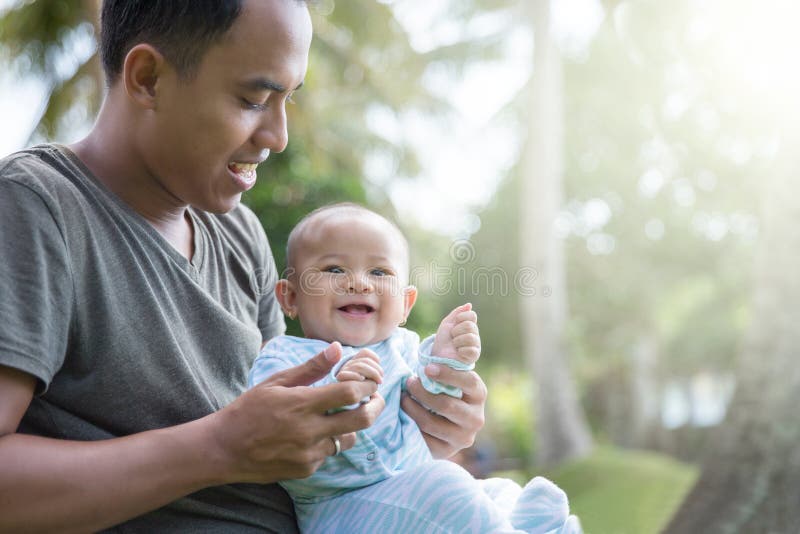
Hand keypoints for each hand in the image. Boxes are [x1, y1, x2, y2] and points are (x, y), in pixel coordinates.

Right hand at [208, 343, 384, 483]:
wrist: (223, 450)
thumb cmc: (248, 410)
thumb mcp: (276, 382)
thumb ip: (310, 368)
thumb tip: (337, 348)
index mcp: (301, 404)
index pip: (349, 393)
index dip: (366, 385)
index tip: (370, 381)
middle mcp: (309, 431)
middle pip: (361, 419)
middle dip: (375, 406)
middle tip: (377, 399)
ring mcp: (309, 453)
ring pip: (347, 438)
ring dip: (348, 427)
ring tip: (337, 416)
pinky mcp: (306, 470)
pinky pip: (329, 453)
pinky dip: (327, 442)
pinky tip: (311, 435)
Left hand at [401, 364, 486, 458]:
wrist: (444, 425)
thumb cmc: (444, 391)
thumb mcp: (449, 378)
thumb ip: (445, 365)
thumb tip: (433, 352)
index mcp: (479, 394)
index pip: (468, 382)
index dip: (447, 374)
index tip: (426, 368)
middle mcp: (476, 418)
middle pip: (446, 404)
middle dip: (422, 392)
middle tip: (409, 382)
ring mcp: (462, 437)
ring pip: (431, 422)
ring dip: (411, 407)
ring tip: (403, 397)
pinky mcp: (446, 451)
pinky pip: (423, 438)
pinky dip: (410, 424)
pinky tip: (404, 414)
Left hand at [431, 303, 479, 364]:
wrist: (438, 353)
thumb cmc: (443, 339)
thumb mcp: (448, 323)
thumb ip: (457, 312)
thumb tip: (469, 304)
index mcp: (470, 325)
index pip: (472, 315)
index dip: (460, 317)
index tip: (454, 323)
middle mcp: (475, 334)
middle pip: (469, 325)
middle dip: (456, 330)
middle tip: (452, 336)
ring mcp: (476, 345)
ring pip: (470, 337)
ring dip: (457, 340)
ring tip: (454, 344)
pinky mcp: (474, 356)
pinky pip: (471, 350)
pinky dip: (461, 350)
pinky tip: (458, 352)